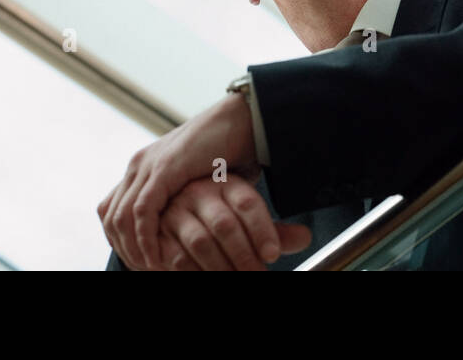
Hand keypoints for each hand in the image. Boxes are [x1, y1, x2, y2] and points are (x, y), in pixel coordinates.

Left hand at [98, 92, 256, 270]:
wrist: (242, 121)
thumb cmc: (227, 152)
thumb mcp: (195, 181)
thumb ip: (181, 199)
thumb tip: (185, 229)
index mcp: (143, 166)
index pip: (112, 209)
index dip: (119, 239)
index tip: (137, 262)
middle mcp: (139, 164)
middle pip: (110, 216)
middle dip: (123, 249)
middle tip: (142, 272)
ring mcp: (149, 165)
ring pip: (122, 217)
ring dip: (133, 249)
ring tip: (151, 270)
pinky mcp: (165, 169)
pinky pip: (143, 212)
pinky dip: (146, 238)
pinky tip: (157, 258)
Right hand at [157, 174, 311, 270]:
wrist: (173, 214)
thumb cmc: (218, 220)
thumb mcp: (246, 221)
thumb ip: (272, 231)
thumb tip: (305, 237)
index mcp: (226, 183)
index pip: (247, 203)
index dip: (263, 231)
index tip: (274, 255)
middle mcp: (199, 192)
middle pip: (224, 224)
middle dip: (243, 256)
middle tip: (257, 274)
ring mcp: (176, 211)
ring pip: (201, 242)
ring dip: (221, 268)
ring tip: (236, 278)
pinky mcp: (157, 232)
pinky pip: (177, 257)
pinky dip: (196, 273)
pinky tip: (209, 276)